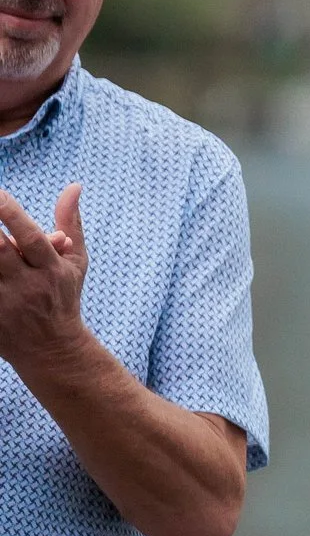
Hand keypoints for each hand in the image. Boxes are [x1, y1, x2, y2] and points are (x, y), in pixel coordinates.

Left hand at [0, 185, 86, 369]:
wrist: (50, 349)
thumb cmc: (62, 295)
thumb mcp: (76, 262)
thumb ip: (70, 222)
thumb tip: (74, 185)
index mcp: (52, 269)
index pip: (32, 238)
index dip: (11, 215)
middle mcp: (28, 286)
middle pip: (0, 251)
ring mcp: (5, 303)